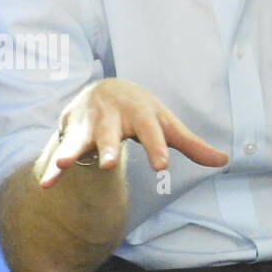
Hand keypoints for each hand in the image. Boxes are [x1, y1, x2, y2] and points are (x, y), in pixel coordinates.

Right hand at [41, 78, 228, 187]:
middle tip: (109, 164)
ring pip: (81, 139)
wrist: (105, 88)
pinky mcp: (73, 133)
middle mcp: (112, 117)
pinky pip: (62, 150)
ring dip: (70, 152)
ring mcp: (90, 125)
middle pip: (111, 133)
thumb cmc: (142, 111)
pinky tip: (47, 184)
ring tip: (60, 164)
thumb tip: (224, 161)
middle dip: (108, 147)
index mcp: (140, 113)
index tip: (161, 167)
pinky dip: (53, 168)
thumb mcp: (166, 123)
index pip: (150, 132)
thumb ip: (191, 144)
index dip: (156, 148)